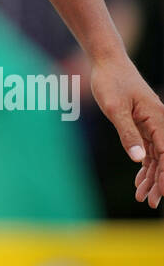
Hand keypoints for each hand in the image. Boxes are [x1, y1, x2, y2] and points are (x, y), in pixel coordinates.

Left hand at [89, 54, 163, 209]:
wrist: (107, 63)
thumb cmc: (111, 82)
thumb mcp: (115, 109)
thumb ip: (127, 134)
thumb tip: (138, 159)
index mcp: (158, 119)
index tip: (162, 192)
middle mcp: (159, 123)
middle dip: (159, 181)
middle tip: (150, 202)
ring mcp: (153, 124)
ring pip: (157, 156)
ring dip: (151, 177)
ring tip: (143, 197)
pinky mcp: (143, 125)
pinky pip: (149, 150)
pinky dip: (145, 166)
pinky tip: (140, 181)